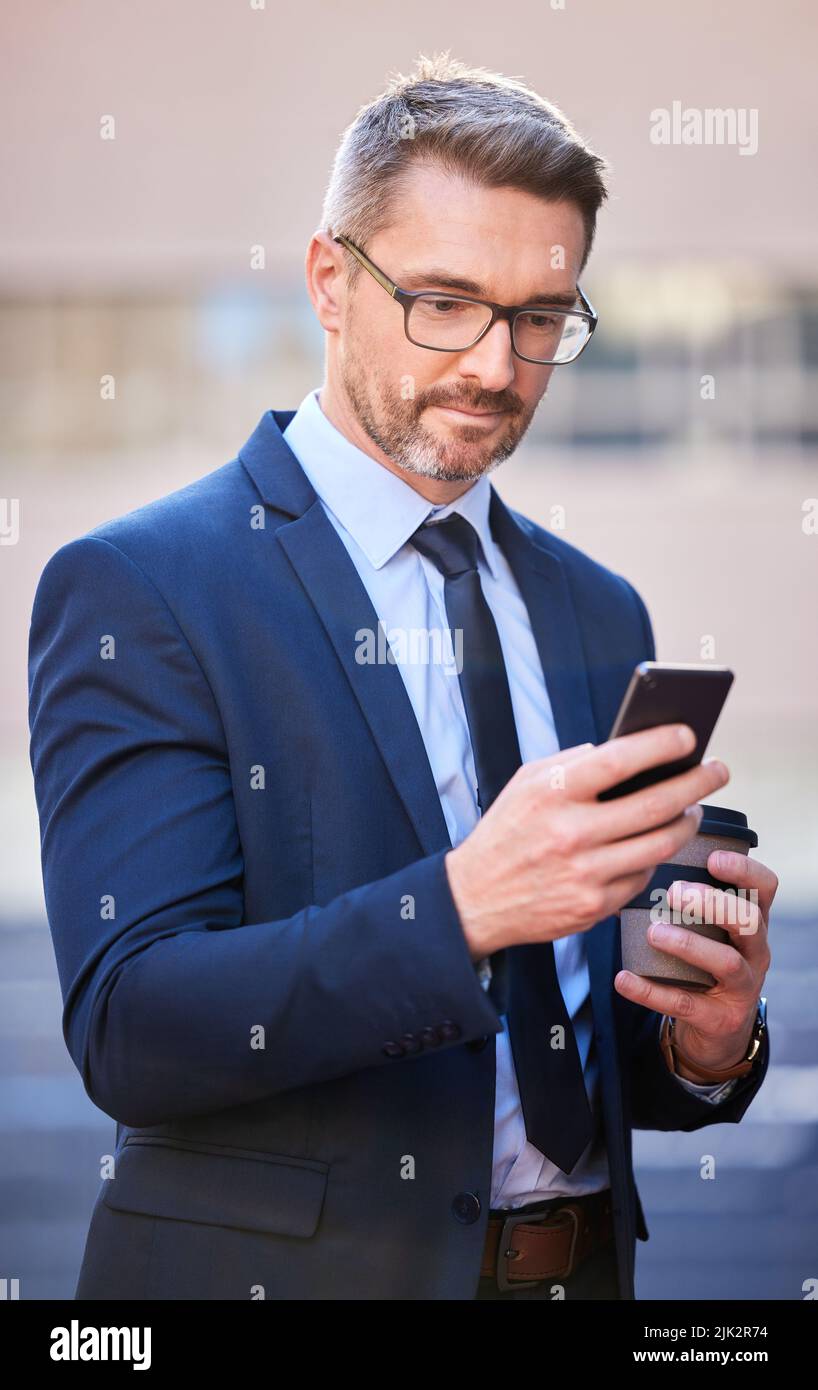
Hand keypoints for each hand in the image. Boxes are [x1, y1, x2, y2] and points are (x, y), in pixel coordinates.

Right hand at [445, 722, 729, 959]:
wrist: (474, 900)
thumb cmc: (506, 832)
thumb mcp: (525, 784)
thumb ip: (572, 762)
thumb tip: (628, 749)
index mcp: (553, 794)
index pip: (618, 760)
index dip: (660, 745)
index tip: (689, 735)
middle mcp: (571, 833)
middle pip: (654, 805)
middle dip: (697, 784)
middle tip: (718, 771)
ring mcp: (585, 874)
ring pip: (660, 845)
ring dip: (686, 823)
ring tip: (694, 808)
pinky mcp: (594, 907)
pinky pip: (642, 877)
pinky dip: (654, 857)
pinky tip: (654, 844)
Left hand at [614, 852, 776, 1072]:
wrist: (720, 1028)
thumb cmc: (708, 964)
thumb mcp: (711, 932)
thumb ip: (688, 904)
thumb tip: (634, 873)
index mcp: (753, 923)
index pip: (765, 889)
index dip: (745, 870)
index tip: (713, 858)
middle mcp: (755, 952)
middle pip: (749, 921)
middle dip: (713, 903)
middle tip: (674, 892)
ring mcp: (742, 987)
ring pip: (726, 962)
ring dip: (688, 944)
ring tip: (654, 933)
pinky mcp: (720, 1019)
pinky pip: (685, 1004)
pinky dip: (651, 991)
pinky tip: (624, 979)